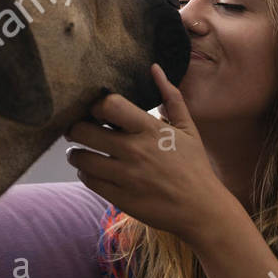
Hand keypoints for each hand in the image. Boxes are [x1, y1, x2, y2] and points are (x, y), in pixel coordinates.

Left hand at [64, 63, 235, 246]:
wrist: (202, 210)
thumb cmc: (194, 165)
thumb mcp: (188, 128)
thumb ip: (170, 96)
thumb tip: (155, 68)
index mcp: (150, 129)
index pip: (108, 105)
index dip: (95, 105)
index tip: (96, 110)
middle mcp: (135, 151)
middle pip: (84, 130)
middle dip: (75, 127)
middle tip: (77, 129)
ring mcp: (126, 176)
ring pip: (80, 157)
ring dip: (75, 152)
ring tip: (79, 151)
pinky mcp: (120, 197)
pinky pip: (88, 180)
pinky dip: (85, 172)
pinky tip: (92, 169)